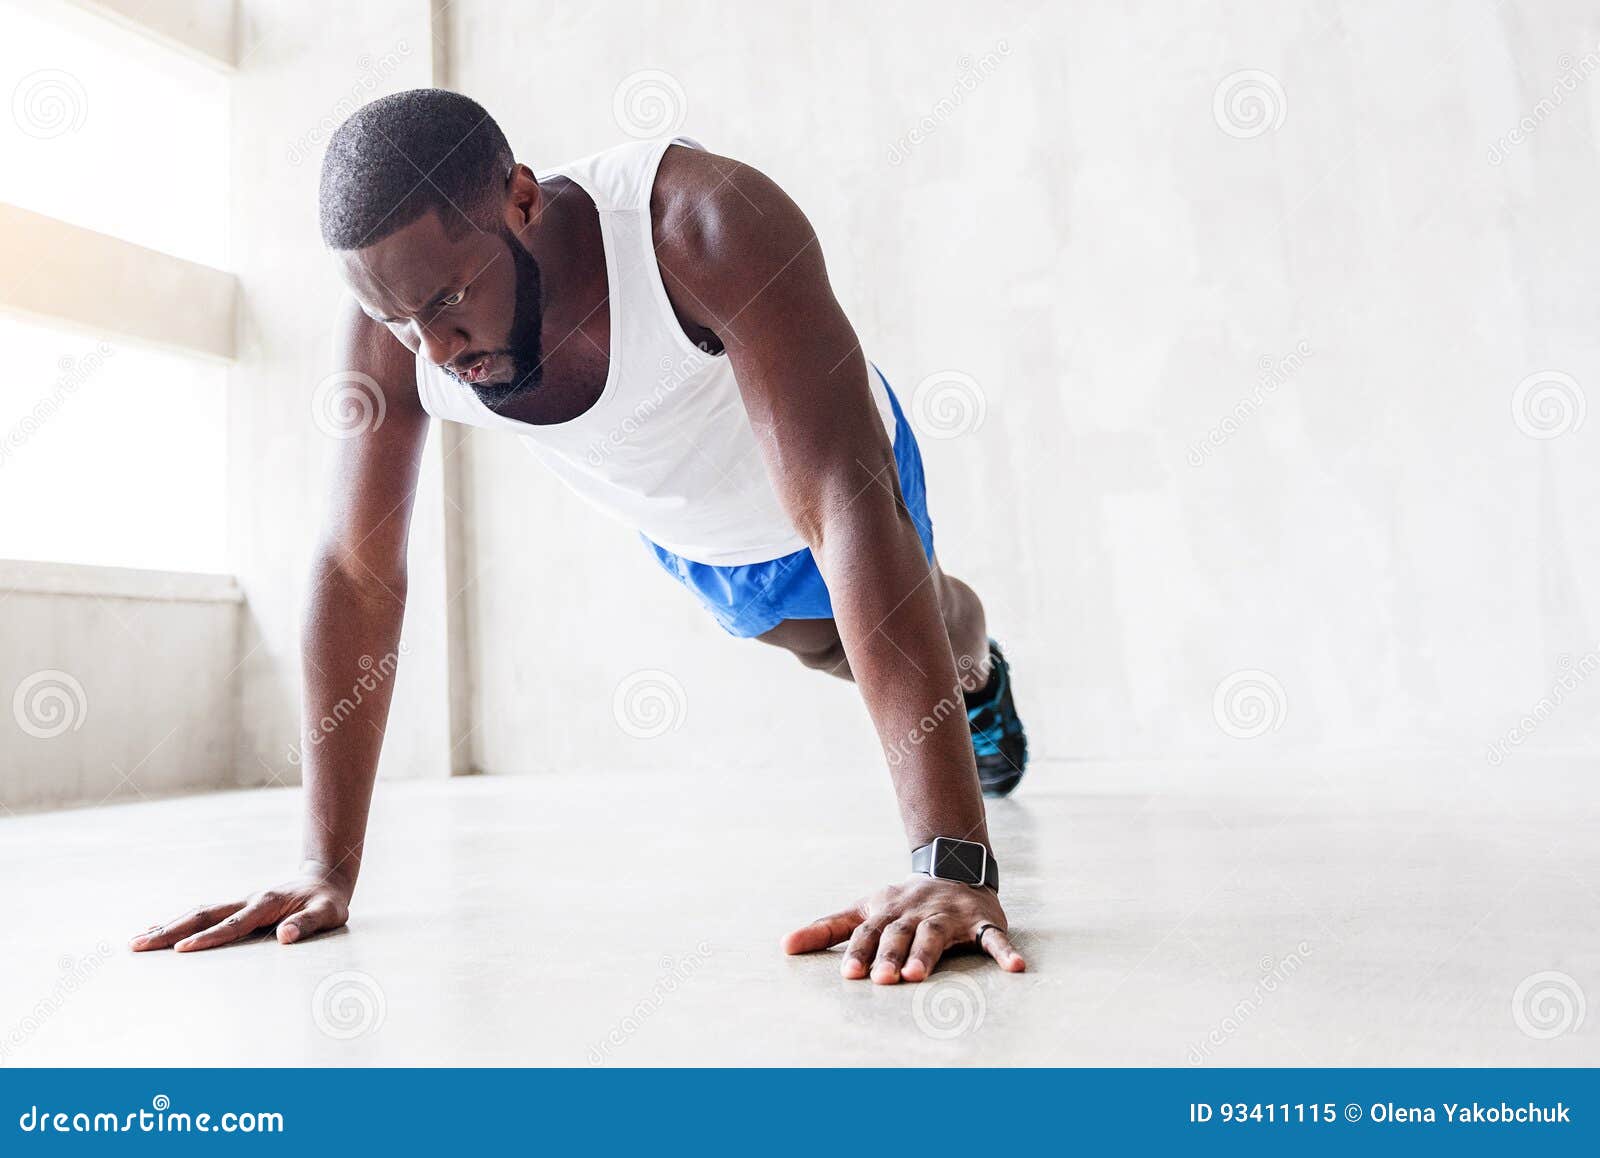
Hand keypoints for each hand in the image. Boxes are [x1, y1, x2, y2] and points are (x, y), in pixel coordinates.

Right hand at [129, 863, 352, 952]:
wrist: (325, 879)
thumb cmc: (328, 902)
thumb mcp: (329, 913)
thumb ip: (309, 924)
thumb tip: (286, 936)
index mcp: (267, 903)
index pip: (233, 924)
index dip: (209, 937)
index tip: (183, 950)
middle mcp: (247, 900)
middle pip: (202, 915)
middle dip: (170, 931)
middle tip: (137, 945)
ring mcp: (238, 902)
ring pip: (197, 912)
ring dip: (167, 926)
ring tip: (136, 941)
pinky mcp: (235, 907)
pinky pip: (202, 914)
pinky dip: (179, 922)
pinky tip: (157, 931)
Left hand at [782, 876, 1025, 983]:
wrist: (954, 869)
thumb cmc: (901, 904)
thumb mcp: (864, 910)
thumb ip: (826, 929)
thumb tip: (784, 946)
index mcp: (887, 911)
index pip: (869, 932)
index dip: (860, 951)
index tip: (849, 974)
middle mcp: (916, 912)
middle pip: (901, 934)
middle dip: (891, 955)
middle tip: (883, 980)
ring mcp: (949, 915)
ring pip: (936, 934)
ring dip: (928, 954)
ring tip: (919, 976)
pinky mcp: (981, 921)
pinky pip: (994, 937)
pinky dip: (1005, 952)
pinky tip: (1016, 969)